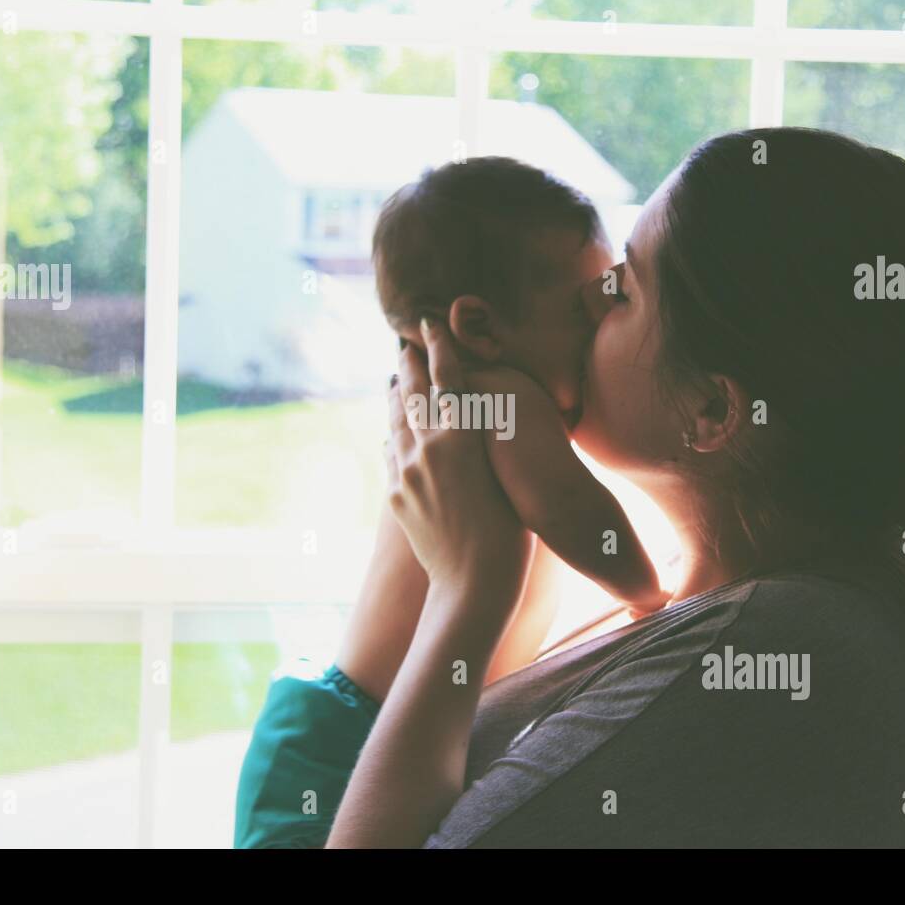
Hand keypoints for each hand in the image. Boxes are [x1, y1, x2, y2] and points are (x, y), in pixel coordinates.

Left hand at [386, 316, 533, 620]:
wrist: (475, 581)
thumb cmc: (511, 529)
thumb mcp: (504, 471)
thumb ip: (484, 440)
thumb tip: (470, 418)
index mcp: (464, 435)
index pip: (447, 377)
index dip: (437, 346)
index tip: (426, 323)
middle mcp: (430, 446)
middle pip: (414, 393)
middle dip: (408, 364)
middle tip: (403, 342)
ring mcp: (408, 471)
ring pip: (397, 422)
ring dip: (396, 398)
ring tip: (395, 379)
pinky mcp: (397, 495)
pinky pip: (392, 456)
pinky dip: (393, 437)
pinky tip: (392, 433)